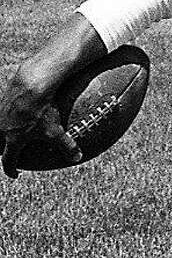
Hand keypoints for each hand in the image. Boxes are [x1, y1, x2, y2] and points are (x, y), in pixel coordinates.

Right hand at [0, 16, 107, 178]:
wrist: (31, 83)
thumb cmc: (42, 110)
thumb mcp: (56, 130)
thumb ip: (66, 145)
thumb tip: (78, 158)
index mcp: (12, 140)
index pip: (8, 160)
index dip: (11, 169)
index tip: (15, 174)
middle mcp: (1, 128)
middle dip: (3, 150)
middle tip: (11, 152)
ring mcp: (0, 113)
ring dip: (5, 130)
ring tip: (13, 130)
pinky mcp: (2, 98)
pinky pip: (4, 109)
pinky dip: (9, 113)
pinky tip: (18, 108)